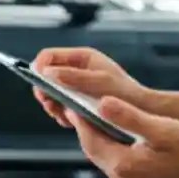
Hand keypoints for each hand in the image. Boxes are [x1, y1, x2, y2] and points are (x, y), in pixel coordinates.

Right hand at [31, 47, 153, 128]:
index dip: (39, 67)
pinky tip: (70, 121)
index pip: (48, 56)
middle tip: (49, 103)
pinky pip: (60, 107)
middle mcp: (76, 70)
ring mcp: (76, 87)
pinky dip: (61, 114)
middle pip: (46, 76)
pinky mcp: (78, 102)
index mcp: (81, 58)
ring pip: (51, 94)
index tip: (38, 81)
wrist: (140, 112)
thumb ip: (73, 76)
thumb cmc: (124, 93)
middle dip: (45, 90)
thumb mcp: (99, 82)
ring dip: (52, 105)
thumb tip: (48, 72)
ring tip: (62, 114)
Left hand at [67, 96, 178, 177]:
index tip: (71, 99)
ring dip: (98, 136)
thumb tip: (102, 103)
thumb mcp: (162, 130)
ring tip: (95, 114)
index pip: (89, 138)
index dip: (79, 118)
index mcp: (122, 164)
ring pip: (105, 156)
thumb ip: (130, 118)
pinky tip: (120, 133)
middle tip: (77, 103)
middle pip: (93, 148)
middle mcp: (121, 177)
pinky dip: (112, 146)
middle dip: (85, 127)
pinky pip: (117, 162)